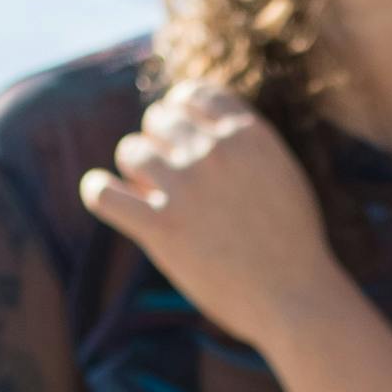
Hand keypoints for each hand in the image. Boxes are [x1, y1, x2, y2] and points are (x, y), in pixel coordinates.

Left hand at [72, 82, 346, 351]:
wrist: (294, 296)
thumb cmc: (293, 242)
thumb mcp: (282, 172)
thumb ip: (246, 144)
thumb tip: (202, 128)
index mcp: (247, 133)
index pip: (193, 95)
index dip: (181, 114)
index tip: (181, 139)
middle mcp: (214, 151)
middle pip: (158, 120)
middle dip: (159, 143)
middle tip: (170, 175)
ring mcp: (185, 187)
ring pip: (131, 151)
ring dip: (136, 170)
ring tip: (149, 191)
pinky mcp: (160, 227)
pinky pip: (102, 195)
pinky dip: (97, 191)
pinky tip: (104, 194)